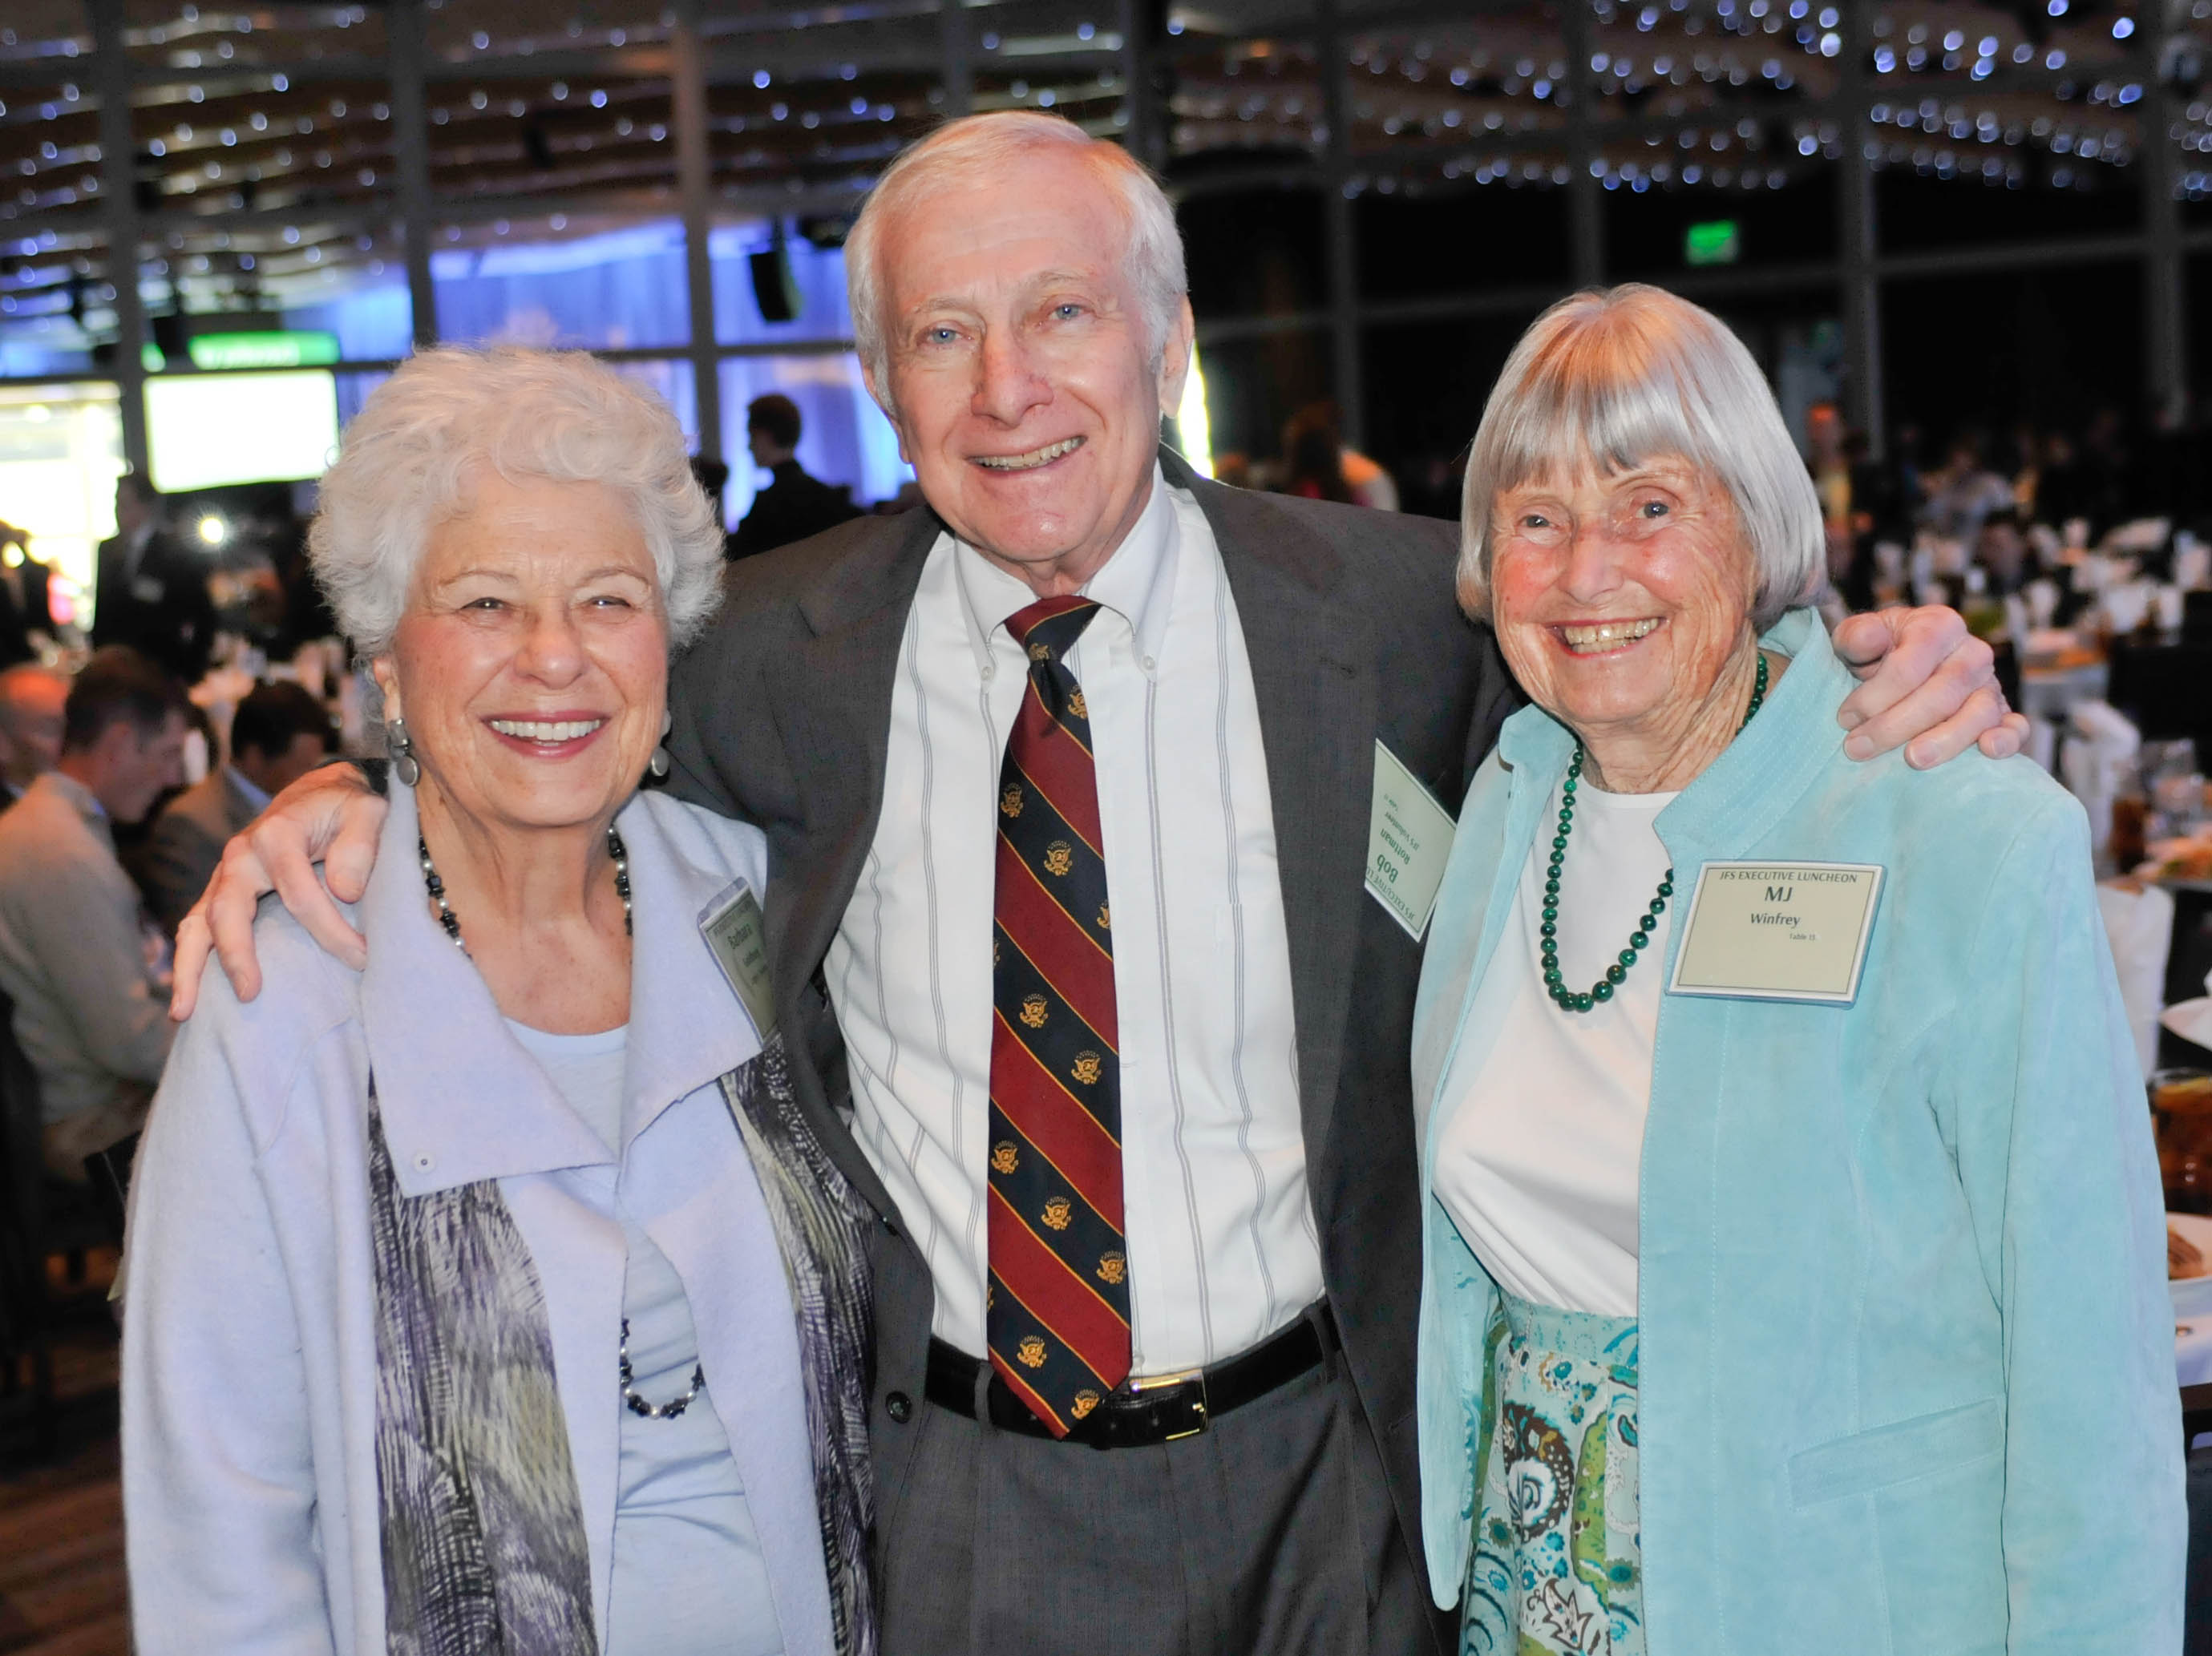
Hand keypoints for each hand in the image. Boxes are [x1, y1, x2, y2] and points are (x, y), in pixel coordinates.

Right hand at [169, 764, 389, 1019]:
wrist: (320, 794)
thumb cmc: (346, 807)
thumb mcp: (367, 811)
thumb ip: (360, 846)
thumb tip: (344, 890)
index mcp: (277, 834)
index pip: (300, 894)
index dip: (331, 930)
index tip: (361, 957)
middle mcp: (241, 855)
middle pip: (229, 911)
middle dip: (238, 955)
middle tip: (250, 995)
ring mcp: (226, 875)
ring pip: (198, 924)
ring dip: (190, 968)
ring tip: (184, 1012)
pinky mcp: (222, 891)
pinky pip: (197, 928)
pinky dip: (188, 961)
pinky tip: (187, 999)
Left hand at [1832, 606, 2029, 767]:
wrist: (1899, 667)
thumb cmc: (1876, 654)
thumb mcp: (1858, 637)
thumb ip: (1857, 636)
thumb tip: (1868, 640)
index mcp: (1938, 626)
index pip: (1909, 665)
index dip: (1874, 695)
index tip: (1845, 719)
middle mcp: (1972, 652)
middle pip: (1941, 693)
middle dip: (1896, 725)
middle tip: (1858, 748)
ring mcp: (1991, 684)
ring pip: (1978, 713)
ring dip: (1945, 740)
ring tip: (1913, 760)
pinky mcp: (2003, 713)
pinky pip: (2015, 726)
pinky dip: (2007, 739)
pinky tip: (1987, 751)